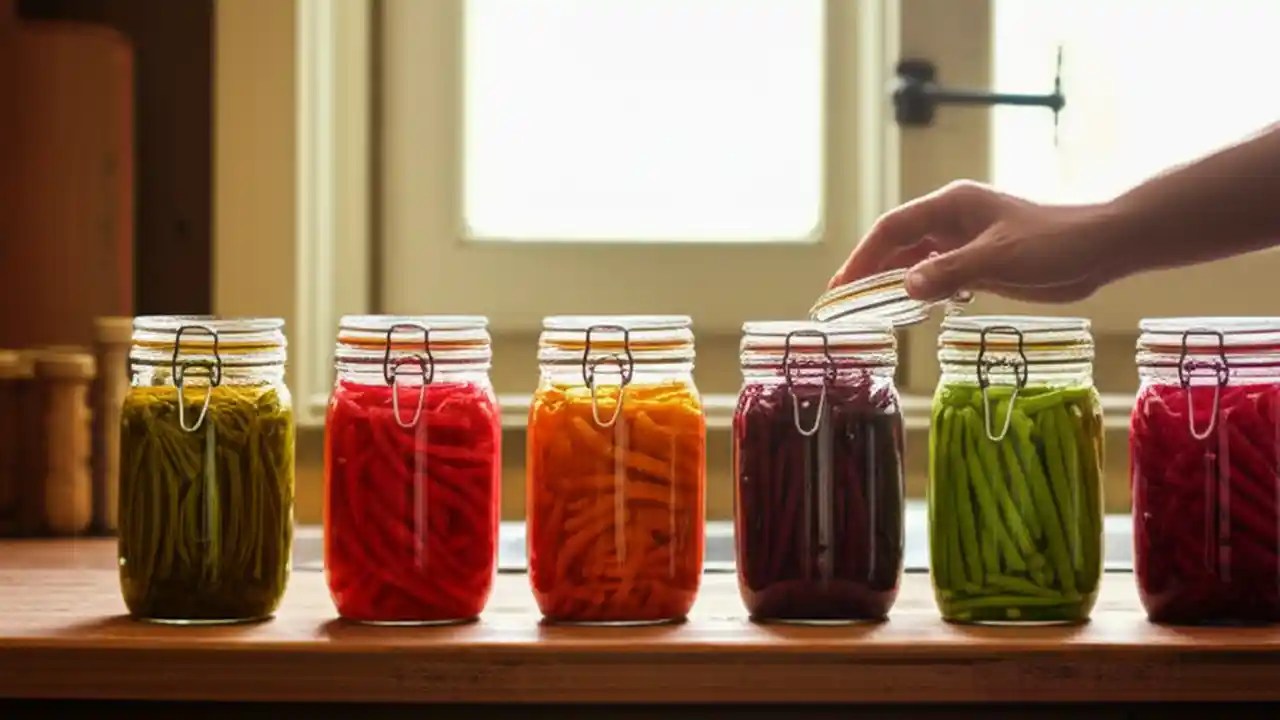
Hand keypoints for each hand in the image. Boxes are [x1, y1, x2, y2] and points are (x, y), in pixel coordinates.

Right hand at [828, 181, 1124, 303]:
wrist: (1100, 248)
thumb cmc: (1052, 243)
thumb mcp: (997, 259)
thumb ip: (949, 272)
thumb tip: (903, 287)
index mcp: (951, 206)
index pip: (892, 228)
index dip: (863, 256)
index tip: (841, 285)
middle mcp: (953, 220)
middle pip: (899, 243)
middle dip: (870, 270)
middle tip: (844, 302)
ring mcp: (967, 240)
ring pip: (917, 260)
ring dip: (893, 281)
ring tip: (868, 308)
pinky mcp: (982, 261)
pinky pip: (939, 274)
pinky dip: (922, 290)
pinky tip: (914, 309)